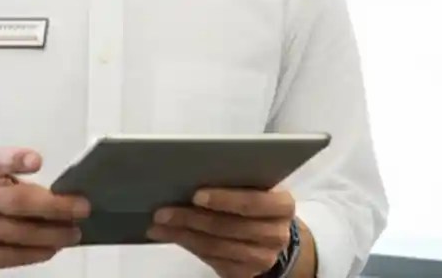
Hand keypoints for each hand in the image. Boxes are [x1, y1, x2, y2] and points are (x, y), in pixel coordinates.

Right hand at [0, 147, 90, 276]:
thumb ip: (16, 182)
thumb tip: (65, 192)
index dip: (14, 159)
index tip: (37, 160)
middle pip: (16, 201)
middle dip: (54, 205)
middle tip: (82, 207)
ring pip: (21, 232)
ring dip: (54, 233)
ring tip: (74, 232)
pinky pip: (15, 255)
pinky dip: (40, 251)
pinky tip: (53, 247)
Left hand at [147, 188, 295, 277]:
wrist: (274, 235)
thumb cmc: (258, 201)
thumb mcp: (257, 187)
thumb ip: (236, 182)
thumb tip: (191, 174)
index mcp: (283, 205)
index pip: (253, 202)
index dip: (224, 199)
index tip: (196, 195)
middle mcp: (276, 234)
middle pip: (228, 227)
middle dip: (191, 219)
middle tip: (162, 212)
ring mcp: (262, 258)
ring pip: (216, 247)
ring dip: (183, 235)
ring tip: (159, 225)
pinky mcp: (246, 274)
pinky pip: (212, 260)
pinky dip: (188, 246)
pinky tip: (171, 236)